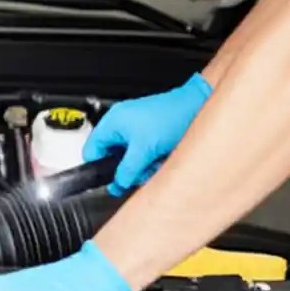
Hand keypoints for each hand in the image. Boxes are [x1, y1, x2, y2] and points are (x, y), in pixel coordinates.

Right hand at [83, 73, 211, 195]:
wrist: (197, 105)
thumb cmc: (171, 117)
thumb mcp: (144, 150)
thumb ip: (127, 171)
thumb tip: (118, 185)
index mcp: (111, 123)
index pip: (92, 151)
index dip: (100, 168)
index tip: (112, 180)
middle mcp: (121, 123)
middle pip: (113, 157)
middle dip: (128, 168)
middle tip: (140, 171)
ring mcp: (136, 127)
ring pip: (130, 157)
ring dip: (142, 165)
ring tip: (156, 163)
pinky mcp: (149, 132)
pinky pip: (143, 152)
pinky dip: (151, 159)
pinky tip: (162, 158)